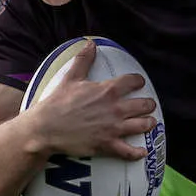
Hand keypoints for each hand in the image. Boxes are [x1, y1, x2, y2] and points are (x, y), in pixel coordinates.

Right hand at [26, 39, 157, 161]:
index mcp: (107, 91)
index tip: (139, 83)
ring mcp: (113, 128)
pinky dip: (138, 152)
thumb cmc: (57, 103)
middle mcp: (115, 109)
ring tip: (150, 122)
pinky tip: (143, 151)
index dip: (138, 81)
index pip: (133, 81)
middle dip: (148, 104)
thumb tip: (90, 43)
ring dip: (149, 124)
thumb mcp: (71, 78)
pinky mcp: (107, 145)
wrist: (46, 128)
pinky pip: (129, 151)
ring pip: (142, 125)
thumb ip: (83, 60)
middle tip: (148, 105)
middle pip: (144, 105)